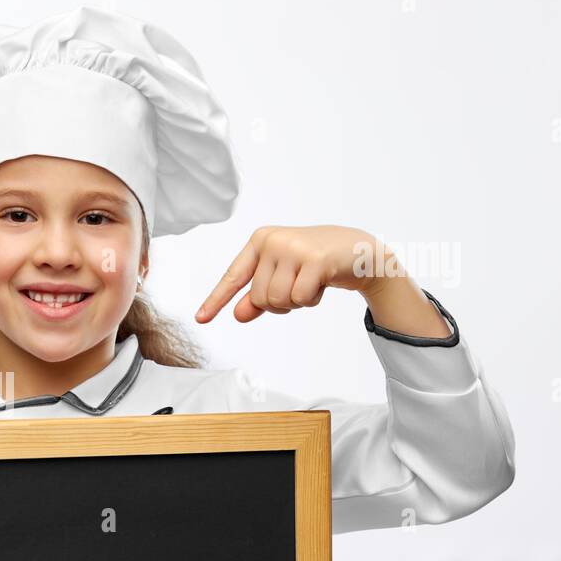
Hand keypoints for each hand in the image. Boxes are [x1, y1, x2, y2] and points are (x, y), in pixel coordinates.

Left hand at [196, 225, 394, 323]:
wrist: (360, 251)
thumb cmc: (316, 264)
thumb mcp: (283, 277)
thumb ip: (258, 296)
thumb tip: (237, 314)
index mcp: (260, 240)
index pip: (233, 276)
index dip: (216, 300)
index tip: (200, 319)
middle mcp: (273, 240)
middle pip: (258, 297)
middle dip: (278, 303)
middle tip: (298, 285)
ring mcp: (294, 248)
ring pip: (277, 300)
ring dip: (296, 302)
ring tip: (310, 283)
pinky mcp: (316, 259)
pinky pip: (300, 298)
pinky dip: (311, 300)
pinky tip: (323, 282)